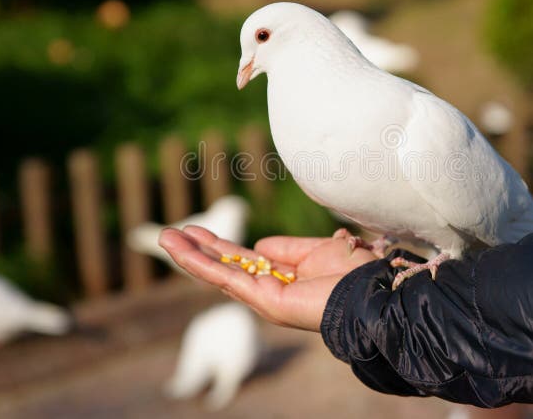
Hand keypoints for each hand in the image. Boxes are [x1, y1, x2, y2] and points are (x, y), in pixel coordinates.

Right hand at [159, 227, 377, 331]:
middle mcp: (268, 292)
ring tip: (164, 237)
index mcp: (281, 280)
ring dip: (189, 255)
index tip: (199, 232)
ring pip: (217, 273)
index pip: (241, 261)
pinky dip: (199, 262)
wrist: (368, 291)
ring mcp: (262, 298)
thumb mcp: (314, 252)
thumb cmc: (351, 273)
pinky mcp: (261, 299)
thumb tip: (259, 247)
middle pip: (224, 268)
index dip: (219, 247)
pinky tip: (180, 248)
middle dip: (197, 250)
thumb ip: (286, 250)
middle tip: (170, 234)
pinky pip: (224, 276)